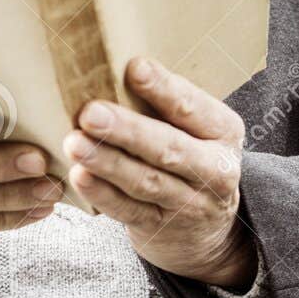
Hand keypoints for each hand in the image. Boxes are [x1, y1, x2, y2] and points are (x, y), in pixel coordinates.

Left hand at [65, 56, 256, 288]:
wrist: (207, 230)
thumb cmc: (190, 158)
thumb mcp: (197, 130)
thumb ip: (167, 105)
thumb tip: (111, 67)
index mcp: (223, 131)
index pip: (192, 107)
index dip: (164, 89)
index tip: (134, 68)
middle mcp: (214, 169)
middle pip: (168, 148)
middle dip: (127, 130)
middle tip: (90, 113)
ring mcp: (189, 203)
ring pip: (146, 181)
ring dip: (108, 162)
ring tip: (75, 144)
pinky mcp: (161, 228)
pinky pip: (129, 210)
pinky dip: (103, 194)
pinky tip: (80, 177)